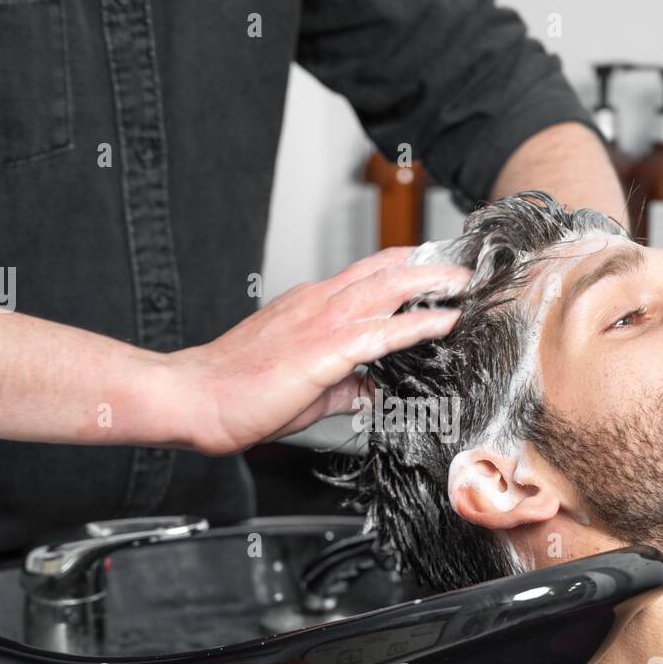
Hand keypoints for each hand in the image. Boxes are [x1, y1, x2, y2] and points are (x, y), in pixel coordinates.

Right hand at [167, 247, 468, 455]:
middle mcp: (318, 304)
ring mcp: (321, 323)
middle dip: (430, 265)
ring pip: (389, 289)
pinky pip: (382, 332)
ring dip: (432, 283)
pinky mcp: (324, 352)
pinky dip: (417, 324)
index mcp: (310, 306)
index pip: (368, 275)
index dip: (406, 267)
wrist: (196, 398)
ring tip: (466, 283)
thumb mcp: (306, 388)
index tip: (438, 268)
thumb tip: (374, 391)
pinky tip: (443, 321)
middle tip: (465, 267)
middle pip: (386, 270)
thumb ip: (345, 385)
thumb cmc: (238, 391)